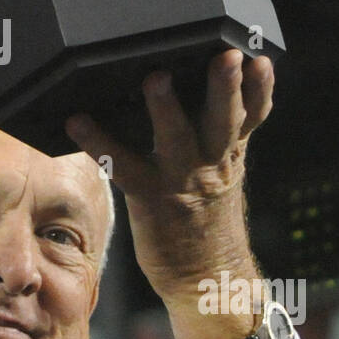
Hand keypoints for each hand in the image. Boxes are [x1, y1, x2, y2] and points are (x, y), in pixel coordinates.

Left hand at [65, 49, 274, 338]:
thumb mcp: (224, 175)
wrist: (205, 281)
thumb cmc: (208, 222)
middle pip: (225, 121)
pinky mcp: (150, 198)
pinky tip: (77, 122)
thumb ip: (215, 139)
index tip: (261, 60)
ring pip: (178, 139)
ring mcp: (182, 180)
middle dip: (227, 88)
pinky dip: (98, 141)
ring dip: (166, 108)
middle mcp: (212, 164)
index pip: (252, 117)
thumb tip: (200, 97)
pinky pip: (122, 165)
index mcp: (230, 154)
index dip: (260, 89)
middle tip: (228, 57)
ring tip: (156, 79)